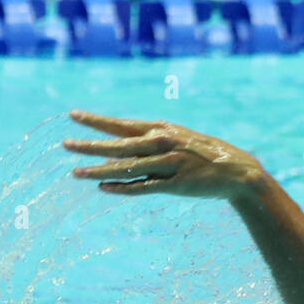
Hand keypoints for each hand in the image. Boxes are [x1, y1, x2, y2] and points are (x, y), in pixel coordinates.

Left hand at [64, 112, 265, 199]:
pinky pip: (143, 187)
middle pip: (118, 145)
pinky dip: (122, 188)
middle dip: (90, 145)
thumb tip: (124, 150)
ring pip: (126, 167)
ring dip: (99, 170)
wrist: (237, 171)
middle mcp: (161, 143)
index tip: (73, 116)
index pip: (122, 124)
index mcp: (160, 130)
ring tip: (76, 173)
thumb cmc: (204, 155)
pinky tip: (104, 187)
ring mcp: (168, 164)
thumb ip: (152, 144)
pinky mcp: (175, 185)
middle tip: (66, 145)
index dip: (97, 121)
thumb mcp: (178, 140)